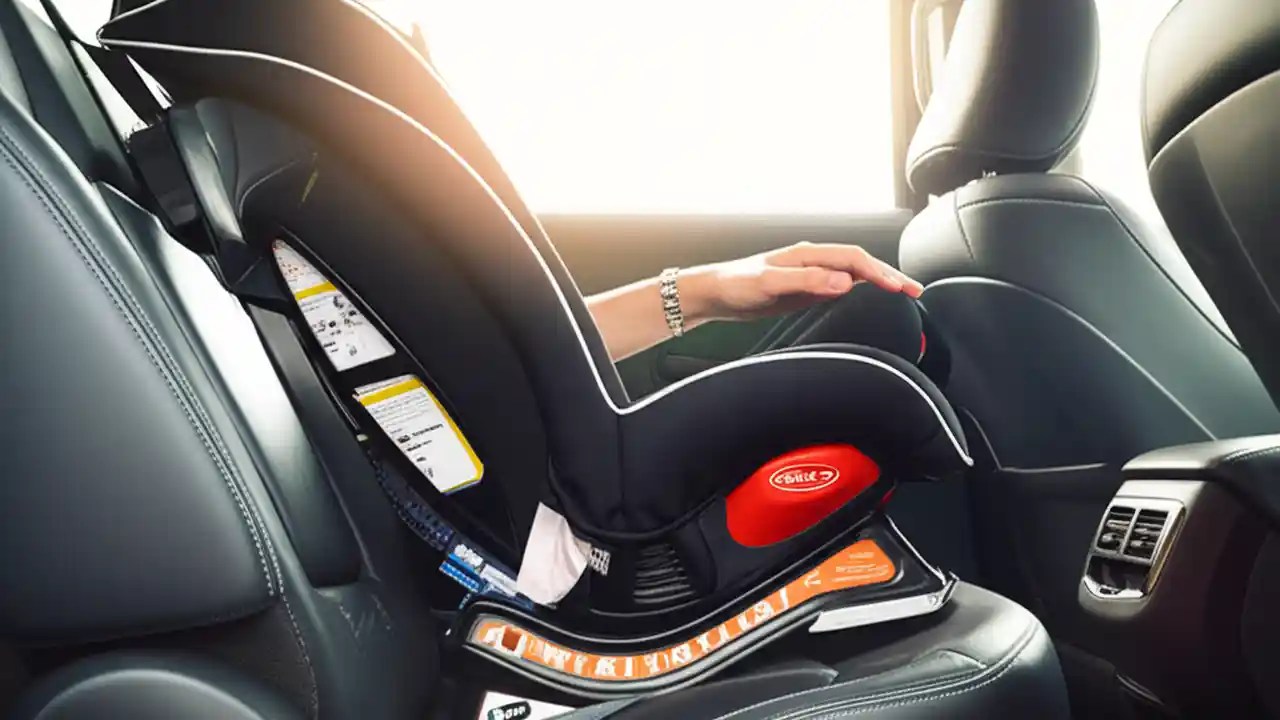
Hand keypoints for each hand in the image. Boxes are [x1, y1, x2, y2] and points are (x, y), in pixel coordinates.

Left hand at [681, 242, 924, 321]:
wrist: (713, 294)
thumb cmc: (735, 285)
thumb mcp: (770, 284)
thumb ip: (807, 282)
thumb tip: (844, 282)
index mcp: (808, 254)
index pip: (855, 259)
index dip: (880, 273)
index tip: (900, 288)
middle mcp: (813, 261)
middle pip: (860, 265)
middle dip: (889, 276)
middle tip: (914, 292)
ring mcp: (810, 275)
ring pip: (854, 275)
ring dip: (879, 283)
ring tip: (903, 295)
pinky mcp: (805, 290)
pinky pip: (841, 288)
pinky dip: (861, 293)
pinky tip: (869, 302)